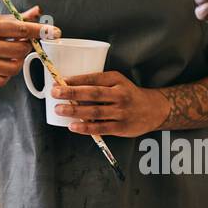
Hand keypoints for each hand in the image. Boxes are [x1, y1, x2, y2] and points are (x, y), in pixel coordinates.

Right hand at [0, 6, 59, 87]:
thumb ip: (14, 17)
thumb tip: (37, 12)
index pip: (21, 29)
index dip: (41, 31)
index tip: (55, 32)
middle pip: (20, 50)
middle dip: (25, 47)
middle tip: (20, 43)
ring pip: (13, 68)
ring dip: (17, 62)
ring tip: (10, 55)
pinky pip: (2, 80)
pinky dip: (6, 74)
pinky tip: (0, 65)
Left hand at [52, 71, 169, 136]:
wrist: (153, 109)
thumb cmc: (128, 94)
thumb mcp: (116, 82)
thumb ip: (97, 83)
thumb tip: (69, 86)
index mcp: (116, 80)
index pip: (93, 79)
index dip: (75, 80)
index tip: (59, 80)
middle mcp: (119, 95)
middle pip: (93, 94)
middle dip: (71, 92)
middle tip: (55, 92)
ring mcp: (121, 112)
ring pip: (95, 111)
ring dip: (75, 110)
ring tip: (59, 109)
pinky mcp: (121, 127)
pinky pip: (101, 128)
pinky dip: (86, 127)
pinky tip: (73, 126)